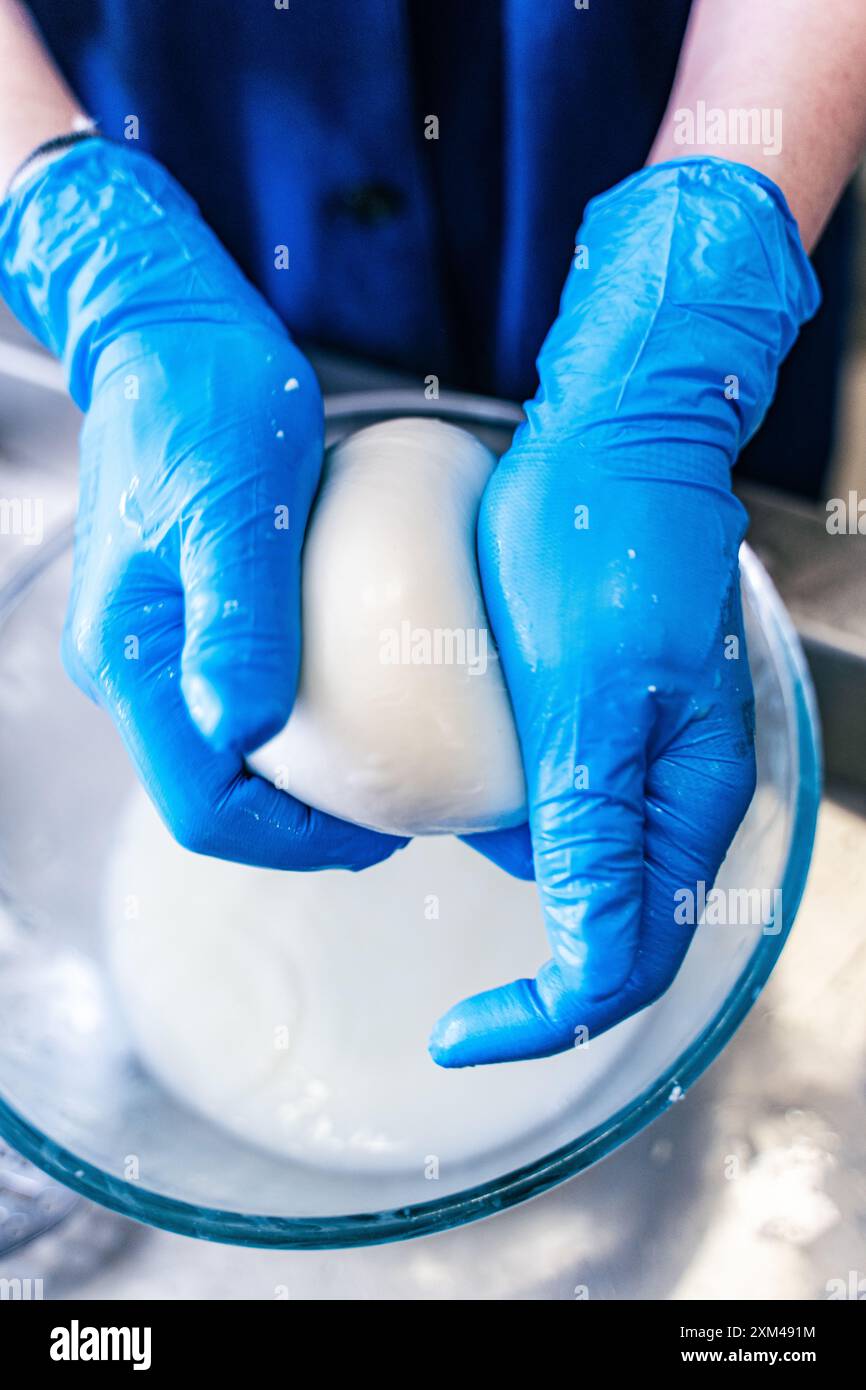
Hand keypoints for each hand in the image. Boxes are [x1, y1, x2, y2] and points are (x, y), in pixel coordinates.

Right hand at [0, 139, 404, 869]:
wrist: (168, 333)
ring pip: (221, 754)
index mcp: (132, 655)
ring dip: (300, 780)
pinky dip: (296, 725)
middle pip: (212, 793)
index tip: (382, 832)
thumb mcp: (239, 503)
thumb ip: (238, 621)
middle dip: (302, 823)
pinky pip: (228, 700)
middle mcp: (130, 664)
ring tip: (386, 764)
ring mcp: (150, 643)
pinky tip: (354, 703)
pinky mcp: (178, 616)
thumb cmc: (204, 400)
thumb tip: (241, 732)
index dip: (293, 843)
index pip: (203, 806)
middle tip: (398, 808)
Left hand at [435, 158, 818, 1063]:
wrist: (616, 432)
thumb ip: (593, 831)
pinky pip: (567, 800)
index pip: (625, 958)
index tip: (454, 1038)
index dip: (541, 1018)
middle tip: (445, 970)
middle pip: (617, 928)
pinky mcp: (612, 716)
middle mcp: (680, 793)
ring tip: (436, 851)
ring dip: (519, 886)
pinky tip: (457, 785)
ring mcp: (649, 754)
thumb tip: (587, 963)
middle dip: (534, 969)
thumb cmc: (602, 542)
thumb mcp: (589, 698)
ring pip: (588, 867)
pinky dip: (511, 816)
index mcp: (692, 800)